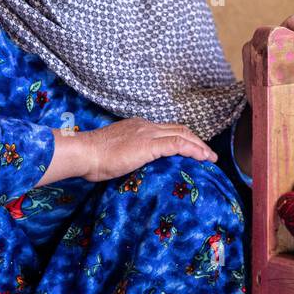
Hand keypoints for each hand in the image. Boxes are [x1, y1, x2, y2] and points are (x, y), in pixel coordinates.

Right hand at [82, 118, 216, 182]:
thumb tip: (136, 167)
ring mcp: (147, 133)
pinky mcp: (147, 145)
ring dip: (199, 147)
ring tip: (210, 158)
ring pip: (182, 135)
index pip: (168, 129)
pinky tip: (202, 158)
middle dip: (197, 141)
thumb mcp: (116, 154)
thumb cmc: (92, 158)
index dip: (184, 138)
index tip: (195, 150)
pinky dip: (193, 150)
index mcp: (138, 127)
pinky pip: (177, 144)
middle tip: (208, 155)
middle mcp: (145, 126)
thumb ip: (130, 156)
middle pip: (179, 130)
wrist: (83, 153)